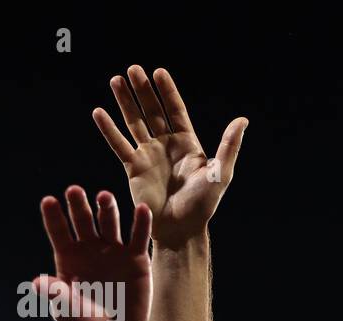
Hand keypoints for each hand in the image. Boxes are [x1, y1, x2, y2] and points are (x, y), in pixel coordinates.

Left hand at [33, 187, 151, 320]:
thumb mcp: (67, 311)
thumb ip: (56, 295)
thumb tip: (37, 283)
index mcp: (69, 257)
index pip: (59, 231)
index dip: (53, 217)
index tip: (48, 201)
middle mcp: (90, 248)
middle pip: (83, 221)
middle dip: (79, 206)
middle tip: (75, 191)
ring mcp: (114, 251)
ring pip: (110, 223)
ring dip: (107, 208)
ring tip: (104, 197)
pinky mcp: (137, 258)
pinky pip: (139, 237)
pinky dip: (141, 223)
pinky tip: (142, 209)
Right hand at [94, 66, 246, 246]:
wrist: (182, 229)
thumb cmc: (203, 204)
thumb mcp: (221, 173)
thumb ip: (229, 146)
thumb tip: (243, 120)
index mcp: (187, 144)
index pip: (175, 110)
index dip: (167, 91)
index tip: (159, 72)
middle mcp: (166, 146)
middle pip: (152, 111)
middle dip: (143, 90)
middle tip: (133, 69)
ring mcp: (148, 155)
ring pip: (134, 122)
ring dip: (125, 102)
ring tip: (116, 80)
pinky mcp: (133, 167)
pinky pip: (119, 144)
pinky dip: (109, 129)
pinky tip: (99, 112)